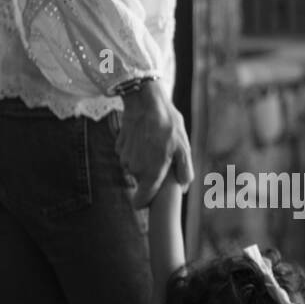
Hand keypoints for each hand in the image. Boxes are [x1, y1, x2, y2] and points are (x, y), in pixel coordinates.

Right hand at [118, 79, 193, 207]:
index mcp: (151, 173)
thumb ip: (185, 171)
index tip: (153, 198)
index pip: (141, 201)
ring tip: (156, 144)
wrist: (145, 101)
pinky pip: (130, 156)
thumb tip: (183, 188)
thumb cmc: (167, 124)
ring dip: (145, 162)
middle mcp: (134, 170)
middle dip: (153, 174)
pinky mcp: (119, 147)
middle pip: (143, 182)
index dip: (146, 202)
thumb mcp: (183, 147)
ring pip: (136, 168)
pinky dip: (137, 151)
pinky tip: (145, 137)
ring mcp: (124, 158)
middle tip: (164, 158)